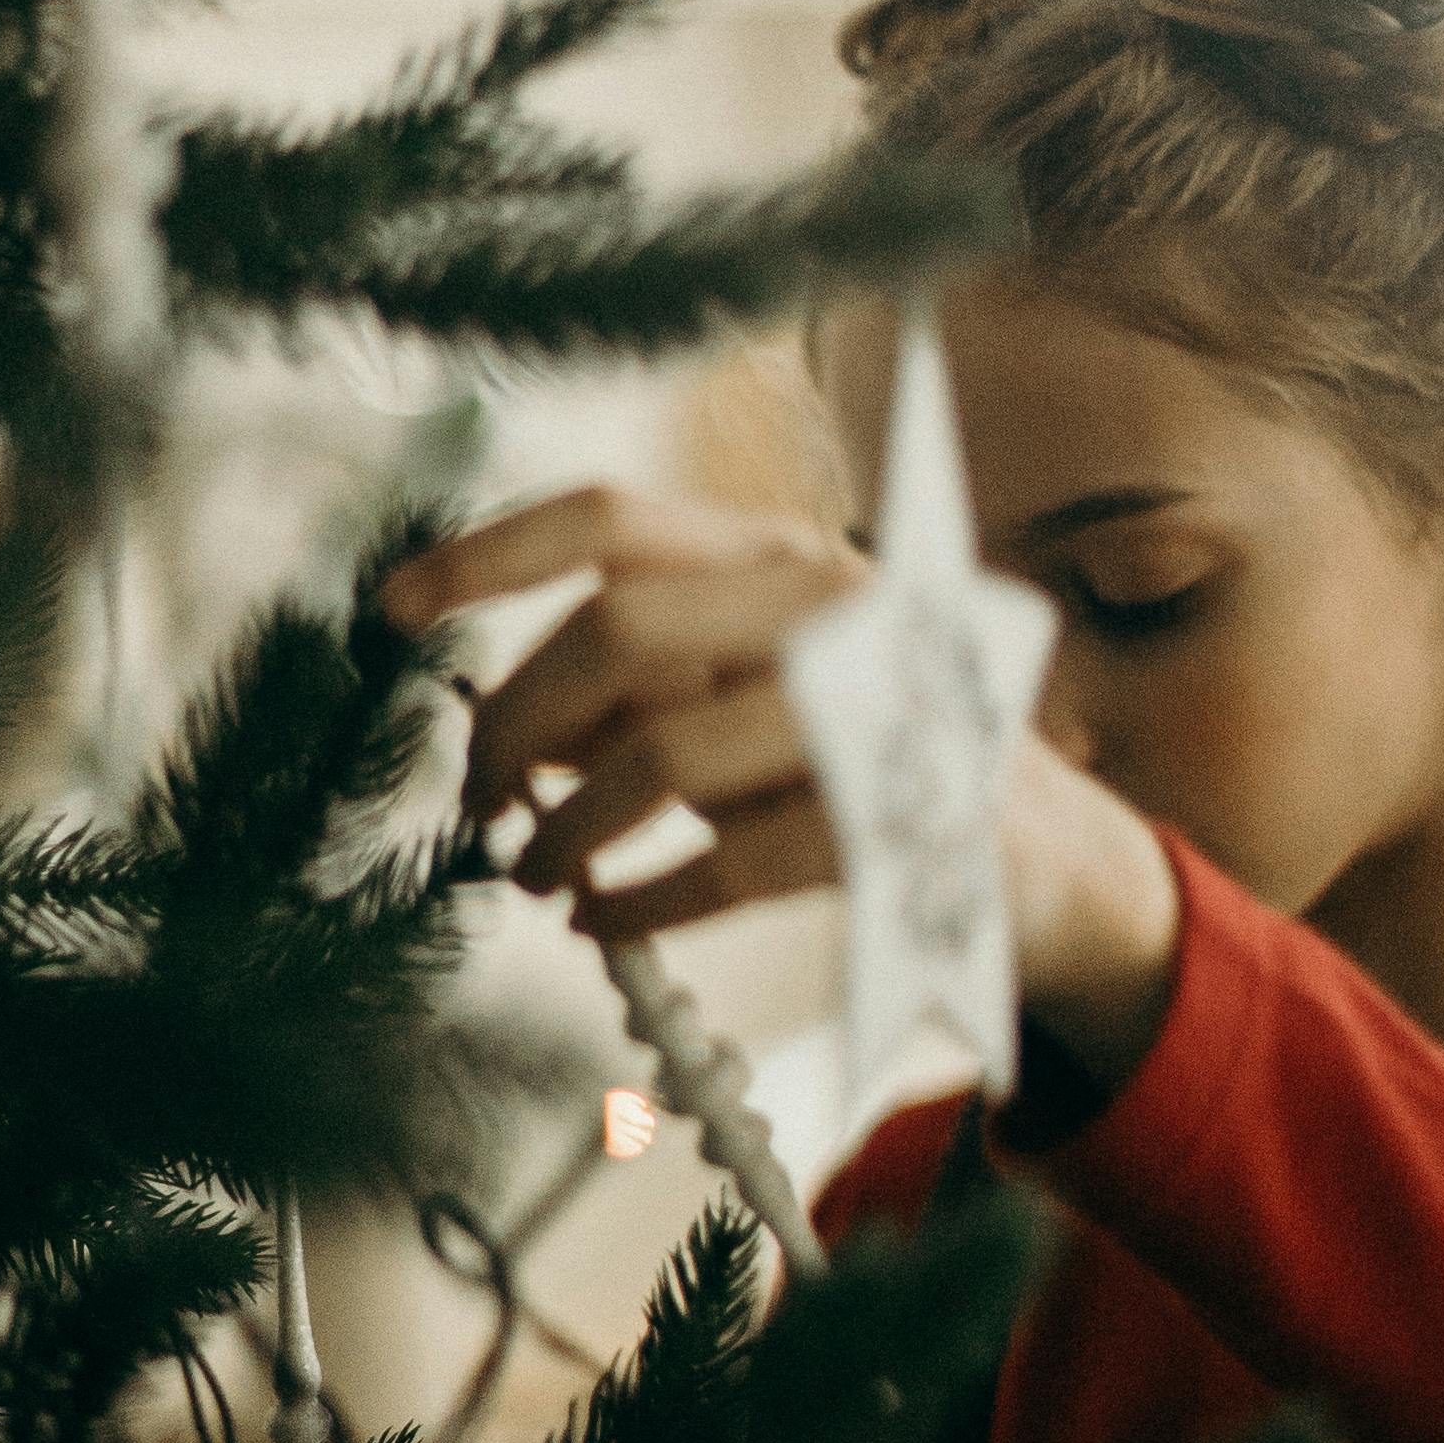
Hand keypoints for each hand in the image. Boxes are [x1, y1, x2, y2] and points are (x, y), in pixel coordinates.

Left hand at [384, 486, 1180, 1099]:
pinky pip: (724, 863)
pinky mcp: (895, 818)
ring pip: (660, 753)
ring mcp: (871, 703)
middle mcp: (831, 600)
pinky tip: (603, 922)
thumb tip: (504, 720)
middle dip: (514, 724)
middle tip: (480, 801)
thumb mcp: (759, 694)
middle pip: (616, 633)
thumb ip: (646, 690)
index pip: (612, 520)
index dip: (487, 556)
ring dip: (566, 829)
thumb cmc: (873, 763)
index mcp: (780, 554)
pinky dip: (637, 902)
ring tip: (536, 873)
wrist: (1053, 859)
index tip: (390, 609)